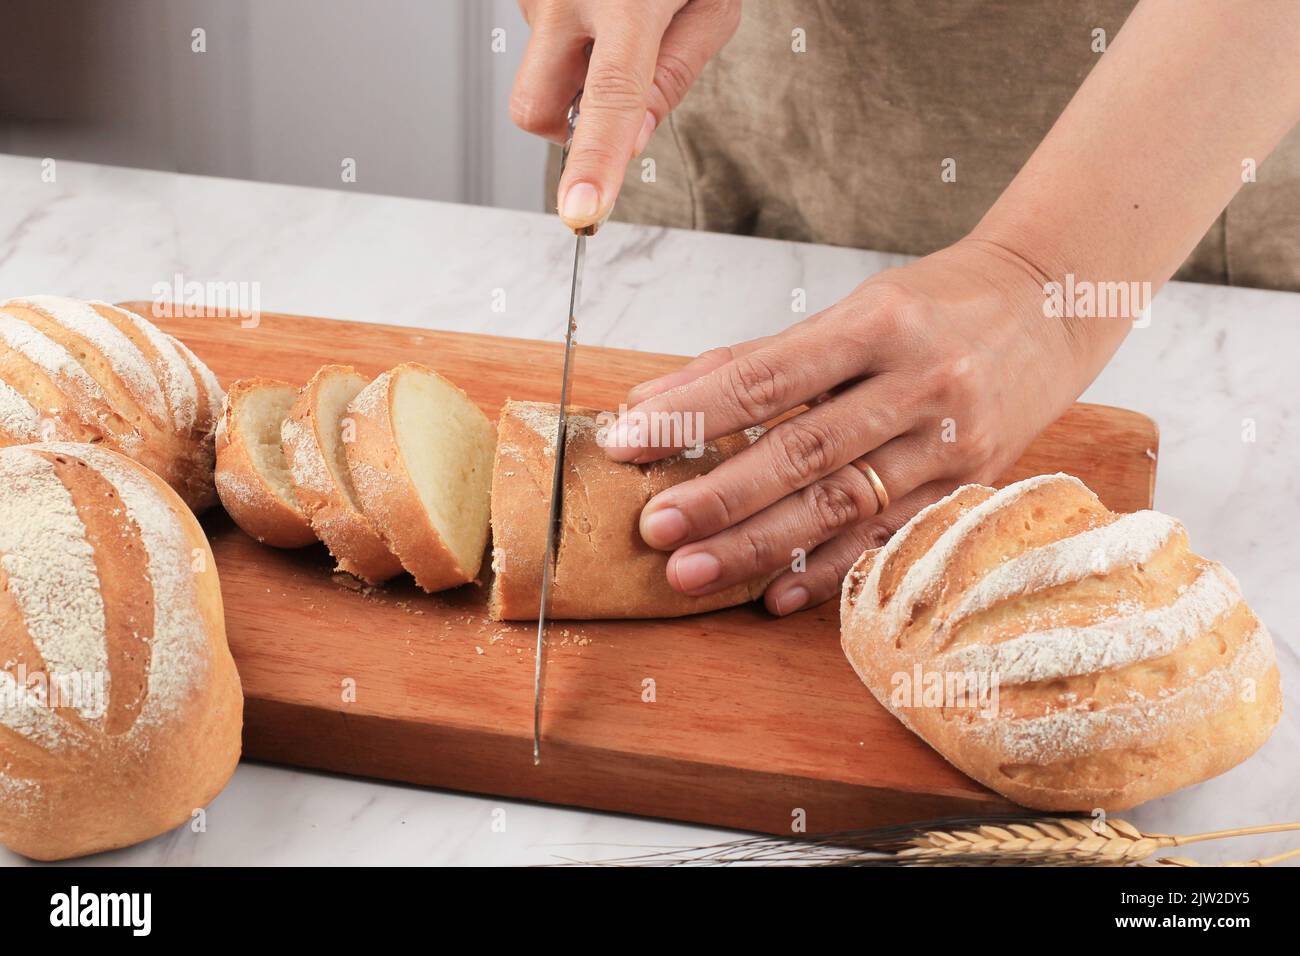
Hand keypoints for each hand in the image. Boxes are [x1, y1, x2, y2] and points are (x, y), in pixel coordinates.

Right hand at [511, 0, 740, 229]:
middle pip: (534, 110)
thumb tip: (629, 144)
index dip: (593, 163)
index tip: (581, 211)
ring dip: (579, 69)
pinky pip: (543, 40)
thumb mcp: (711, 5)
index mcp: (626, 1)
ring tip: (624, 16)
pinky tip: (606, 3)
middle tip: (614, 95)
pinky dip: (575, 38)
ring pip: (541, 72)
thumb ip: (672, 78)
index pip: (607, 101)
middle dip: (566, 129)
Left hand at [603, 239, 1123, 614]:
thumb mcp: (850, 312)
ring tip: (691, 570)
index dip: (691, 413)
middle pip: (802, 450)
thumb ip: (758, 360)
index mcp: (877, 325)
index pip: (766, 378)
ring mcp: (950, 442)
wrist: (1052, 307)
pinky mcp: (972, 485)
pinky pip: (893, 538)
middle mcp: (918, 384)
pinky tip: (777, 594)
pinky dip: (832, 570)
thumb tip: (657, 400)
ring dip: (761, 545)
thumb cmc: (935, 306)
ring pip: (843, 503)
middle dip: (720, 495)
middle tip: (653, 527)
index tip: (628, 442)